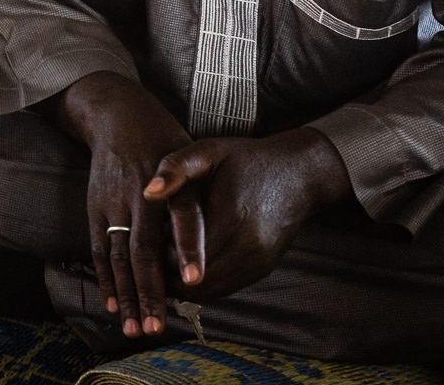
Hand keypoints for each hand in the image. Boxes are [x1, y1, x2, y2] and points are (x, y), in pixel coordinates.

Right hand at [54, 71, 195, 338]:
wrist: (119, 115)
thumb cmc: (165, 141)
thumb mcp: (193, 155)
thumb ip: (203, 196)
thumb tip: (222, 238)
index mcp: (173, 184)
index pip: (182, 220)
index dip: (189, 250)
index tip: (196, 280)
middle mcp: (141, 196)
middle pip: (144, 251)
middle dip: (151, 291)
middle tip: (157, 326)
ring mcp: (114, 203)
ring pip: (118, 257)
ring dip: (126, 295)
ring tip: (134, 328)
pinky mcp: (96, 208)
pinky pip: (99, 250)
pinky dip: (105, 279)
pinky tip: (112, 305)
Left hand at [142, 128, 349, 300]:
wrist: (299, 174)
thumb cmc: (246, 159)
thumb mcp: (207, 151)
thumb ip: (175, 168)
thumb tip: (148, 192)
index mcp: (230, 219)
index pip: (181, 259)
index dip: (157, 256)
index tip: (145, 242)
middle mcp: (248, 248)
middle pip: (192, 282)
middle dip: (166, 274)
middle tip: (148, 254)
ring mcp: (258, 263)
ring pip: (208, 292)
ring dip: (182, 282)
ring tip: (164, 259)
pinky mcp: (263, 269)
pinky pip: (225, 288)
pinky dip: (202, 282)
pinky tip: (186, 261)